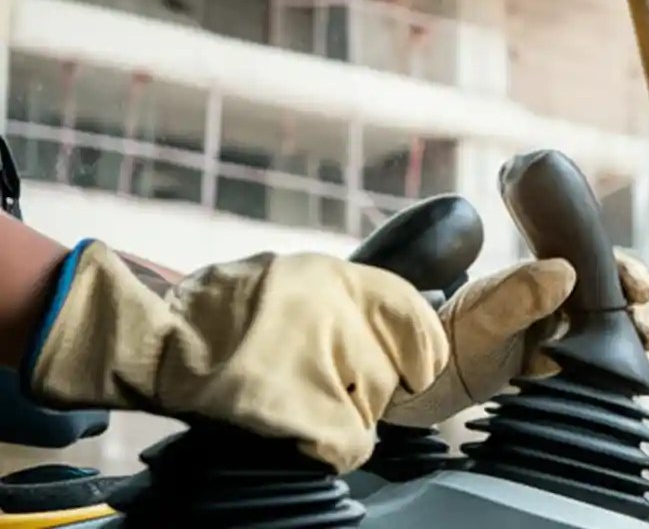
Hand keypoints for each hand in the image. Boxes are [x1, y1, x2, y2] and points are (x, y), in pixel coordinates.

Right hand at [24, 241, 448, 473]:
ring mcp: (316, 354)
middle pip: (390, 367)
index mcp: (330, 274)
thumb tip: (399, 327)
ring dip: (344, 417)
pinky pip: (349, 444)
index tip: (417, 368)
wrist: (152, 341)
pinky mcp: (298, 403)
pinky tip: (302, 436)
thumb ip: (339, 298)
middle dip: (369, 389)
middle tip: (329, 393)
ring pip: (370, 407)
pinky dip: (332, 450)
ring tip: (298, 406)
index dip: (420, 346)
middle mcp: (332, 307)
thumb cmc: (216, 316)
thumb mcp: (286, 279)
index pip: (411, 311)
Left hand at [382, 249, 648, 427]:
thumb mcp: (481, 318)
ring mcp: (539, 332)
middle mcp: (540, 300)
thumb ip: (520, 295)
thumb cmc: (436, 342)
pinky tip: (612, 377)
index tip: (640, 289)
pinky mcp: (535, 366)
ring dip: (621, 338)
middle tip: (646, 330)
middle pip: (600, 294)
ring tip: (639, 352)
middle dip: (631, 308)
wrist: (407, 385)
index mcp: (530, 277)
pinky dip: (601, 365)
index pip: (590, 261)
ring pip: (595, 328)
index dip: (621, 270)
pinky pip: (578, 360)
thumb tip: (567, 272)